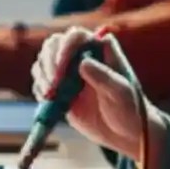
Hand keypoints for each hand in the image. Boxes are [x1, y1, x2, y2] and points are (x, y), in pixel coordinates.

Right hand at [30, 26, 157, 159]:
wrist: (124, 132)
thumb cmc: (129, 108)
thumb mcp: (121, 93)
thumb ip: (104, 77)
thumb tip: (83, 63)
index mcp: (100, 48)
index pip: (76, 36)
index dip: (64, 49)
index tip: (61, 70)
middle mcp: (82, 54)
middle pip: (54, 44)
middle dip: (49, 63)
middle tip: (53, 85)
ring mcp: (69, 70)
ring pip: (44, 60)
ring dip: (43, 75)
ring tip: (51, 95)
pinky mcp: (59, 87)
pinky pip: (41, 80)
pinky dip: (40, 88)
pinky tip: (49, 100)